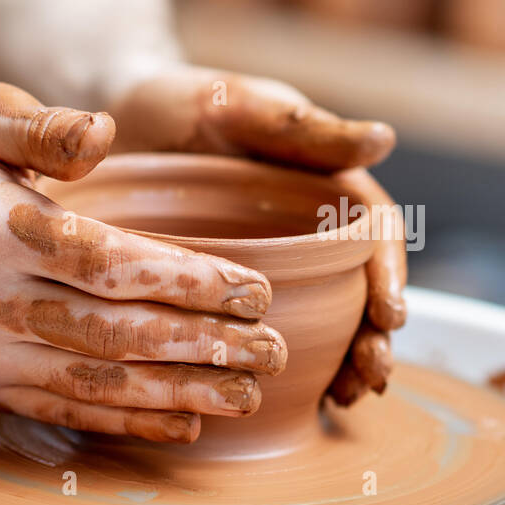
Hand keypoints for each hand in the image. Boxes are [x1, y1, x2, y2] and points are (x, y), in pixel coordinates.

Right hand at [0, 83, 286, 442]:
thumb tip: (105, 132)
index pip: (106, 262)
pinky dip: (126, 423)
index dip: (186, 279)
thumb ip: (41, 128)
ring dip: (178, 393)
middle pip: (113, 332)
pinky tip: (184, 424)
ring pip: (95, 381)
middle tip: (274, 351)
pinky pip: (63, 411)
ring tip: (248, 395)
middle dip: (202, 346)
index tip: (256, 290)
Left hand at [104, 66, 406, 404]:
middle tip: (372, 374)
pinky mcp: (233, 297)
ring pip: (328, 322)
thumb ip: (305, 129)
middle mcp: (309, 231)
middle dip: (375, 336)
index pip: (376, 234)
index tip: (389, 314)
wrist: (114, 120)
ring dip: (346, 362)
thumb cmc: (181, 103)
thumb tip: (384, 138)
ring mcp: (276, 267)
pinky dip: (294, 369)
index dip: (390, 274)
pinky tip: (299, 401)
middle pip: (362, 290)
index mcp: (324, 184)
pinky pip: (268, 336)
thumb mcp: (240, 107)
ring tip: (348, 397)